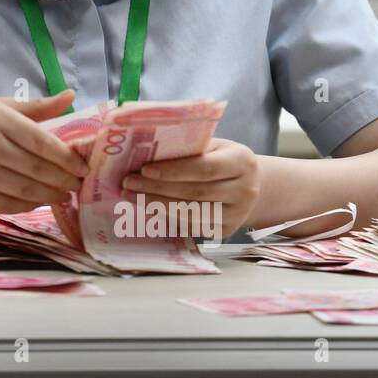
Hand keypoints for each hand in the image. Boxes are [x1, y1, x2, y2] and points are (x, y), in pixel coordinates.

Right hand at [0, 89, 86, 214]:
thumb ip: (35, 106)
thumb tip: (71, 97)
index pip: (42, 142)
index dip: (68, 158)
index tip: (84, 167)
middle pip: (38, 169)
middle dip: (64, 179)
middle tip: (79, 184)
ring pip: (26, 190)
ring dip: (50, 195)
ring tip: (63, 194)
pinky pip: (7, 204)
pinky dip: (28, 205)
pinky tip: (39, 200)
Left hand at [120, 137, 260, 239]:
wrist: (248, 184)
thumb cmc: (221, 158)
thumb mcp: (212, 146)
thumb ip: (188, 148)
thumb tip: (145, 151)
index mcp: (242, 162)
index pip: (206, 168)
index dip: (174, 171)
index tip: (145, 169)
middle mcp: (245, 190)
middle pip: (196, 193)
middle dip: (158, 188)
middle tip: (129, 182)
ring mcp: (237, 214)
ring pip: (191, 213)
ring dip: (157, 205)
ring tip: (131, 195)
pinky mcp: (225, 231)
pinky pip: (191, 225)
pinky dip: (167, 216)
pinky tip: (148, 206)